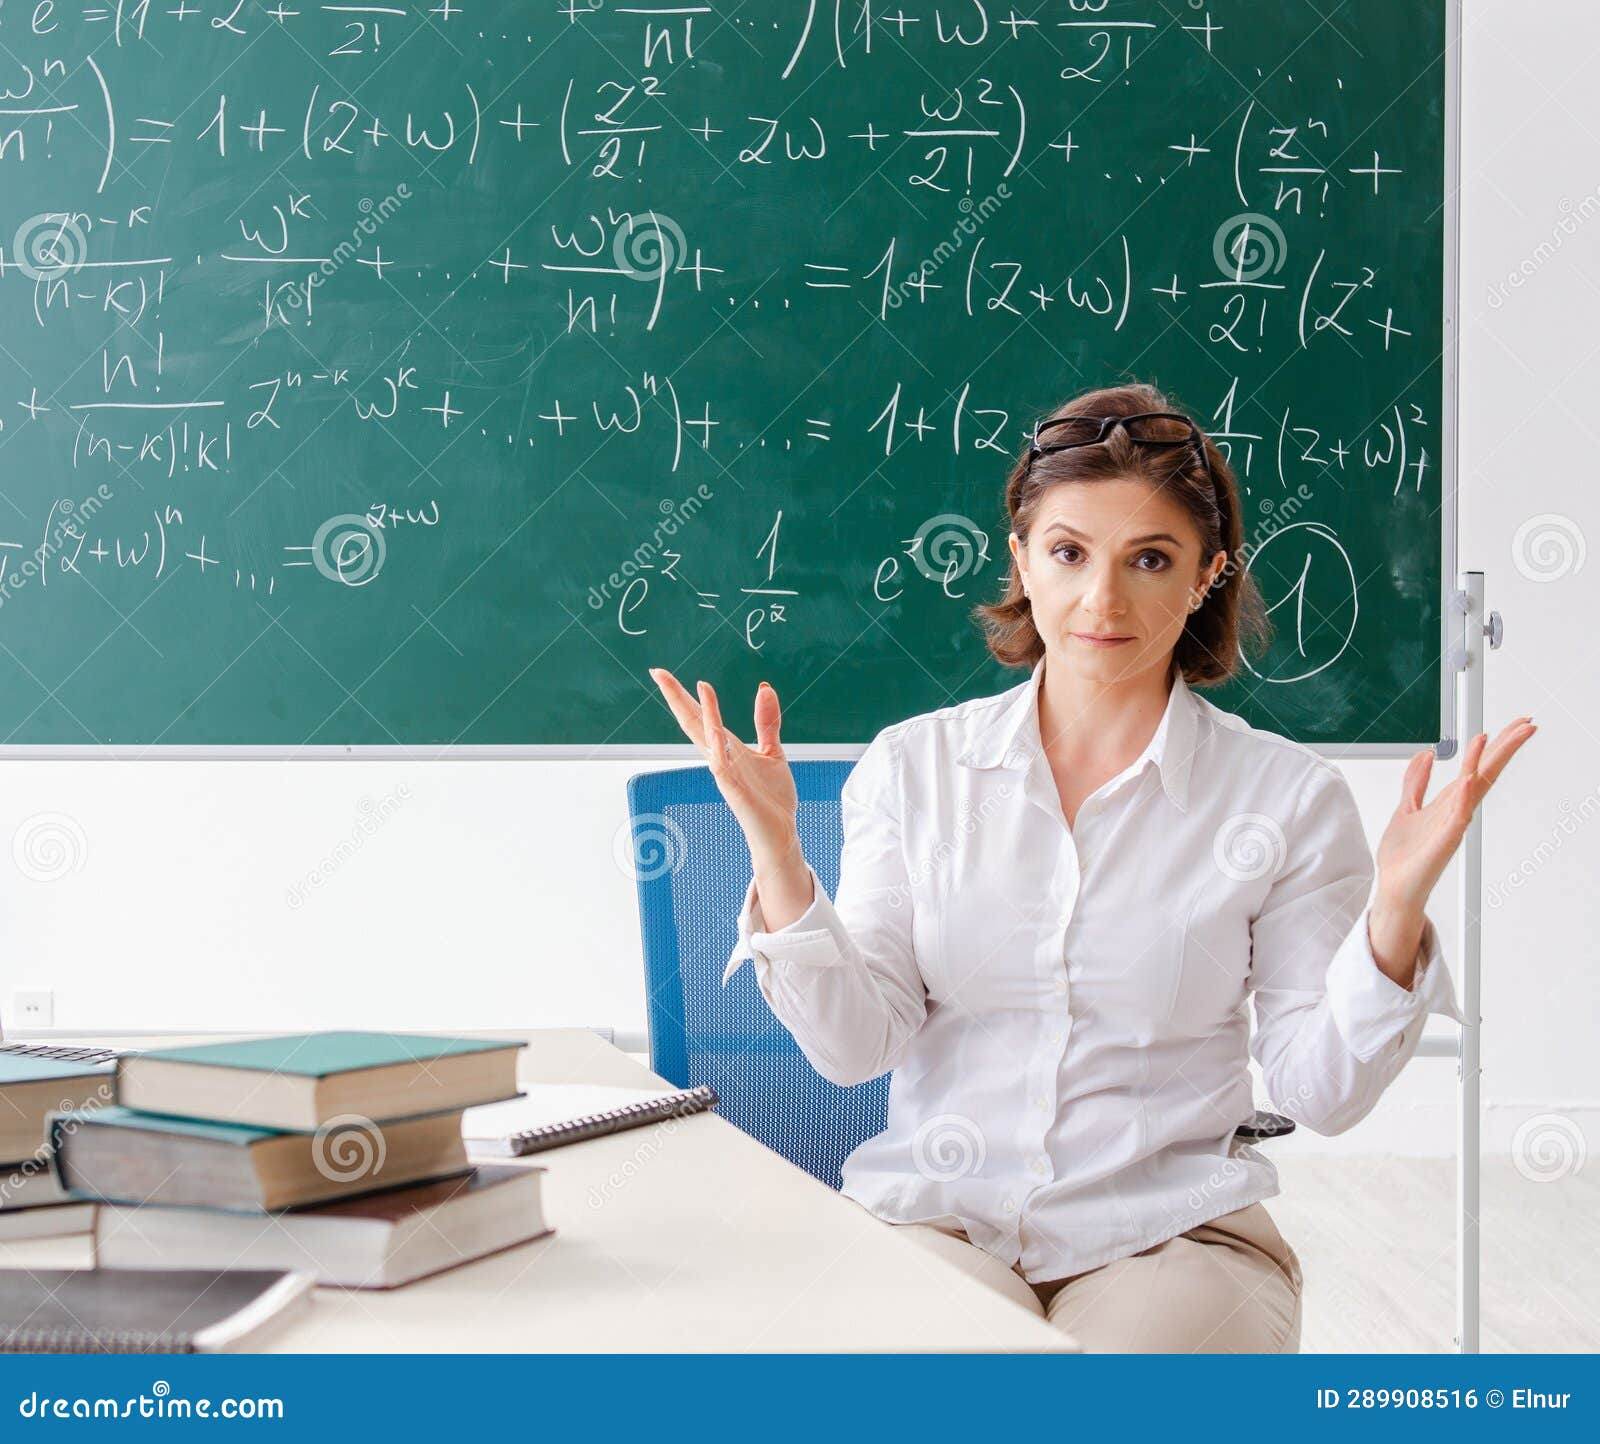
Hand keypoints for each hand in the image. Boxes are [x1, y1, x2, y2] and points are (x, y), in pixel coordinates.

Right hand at [647, 668, 800, 866]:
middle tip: (657, 671)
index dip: (683, 694)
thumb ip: (766, 721)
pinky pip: (723, 763)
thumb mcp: (772, 751)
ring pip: (708, 738)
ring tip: (700, 685)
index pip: (699, 716)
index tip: (663, 673)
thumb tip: (764, 687)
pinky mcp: (733, 790)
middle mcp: (720, 757)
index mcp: (727, 747)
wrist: (781, 833)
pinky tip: (715, 728)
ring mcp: (724, 773)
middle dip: (676, 697)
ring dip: (704, 712)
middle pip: (692, 722)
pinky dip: (718, 745)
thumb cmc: (773, 798)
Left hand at [1375, 717, 1536, 913]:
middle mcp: (1456, 810)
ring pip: (1472, 788)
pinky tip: (1469, 779)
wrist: (1394, 887)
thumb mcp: (1406, 807)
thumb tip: (1425, 753)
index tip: (1514, 725)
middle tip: (1526, 724)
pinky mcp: (1443, 841)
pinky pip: (1457, 816)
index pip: (1478, 767)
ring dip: (1482, 762)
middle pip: (1486, 772)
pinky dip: (1464, 797)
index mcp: (1449, 801)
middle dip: (1505, 747)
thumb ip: (1416, 781)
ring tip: (1492, 737)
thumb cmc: (1404, 854)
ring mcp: (1453, 824)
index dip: (1495, 745)